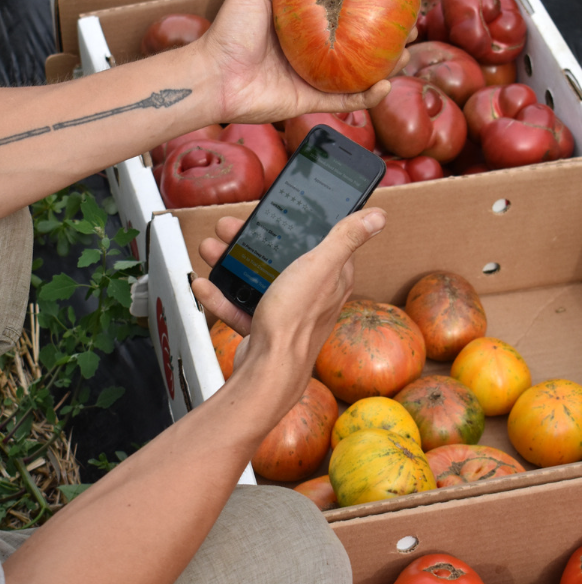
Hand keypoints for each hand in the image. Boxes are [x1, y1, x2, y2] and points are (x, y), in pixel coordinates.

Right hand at [192, 208, 386, 415]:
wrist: (268, 370)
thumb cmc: (296, 322)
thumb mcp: (321, 267)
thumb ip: (346, 238)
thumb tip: (378, 216)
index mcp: (331, 276)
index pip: (319, 241)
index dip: (296, 224)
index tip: (275, 212)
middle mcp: (310, 293)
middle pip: (279, 257)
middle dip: (251, 241)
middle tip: (230, 229)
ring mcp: (285, 310)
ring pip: (255, 278)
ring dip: (231, 262)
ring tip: (212, 249)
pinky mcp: (263, 326)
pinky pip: (238, 304)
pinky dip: (221, 294)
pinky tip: (206, 285)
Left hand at [195, 0, 412, 126]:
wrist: (212, 77)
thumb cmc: (228, 31)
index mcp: (301, 24)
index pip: (342, 11)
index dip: (369, 4)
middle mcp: (310, 51)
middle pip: (358, 43)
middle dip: (388, 37)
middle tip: (410, 26)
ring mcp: (312, 77)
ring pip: (359, 73)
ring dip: (387, 66)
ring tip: (407, 53)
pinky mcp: (309, 101)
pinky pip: (345, 100)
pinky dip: (368, 96)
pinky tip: (386, 84)